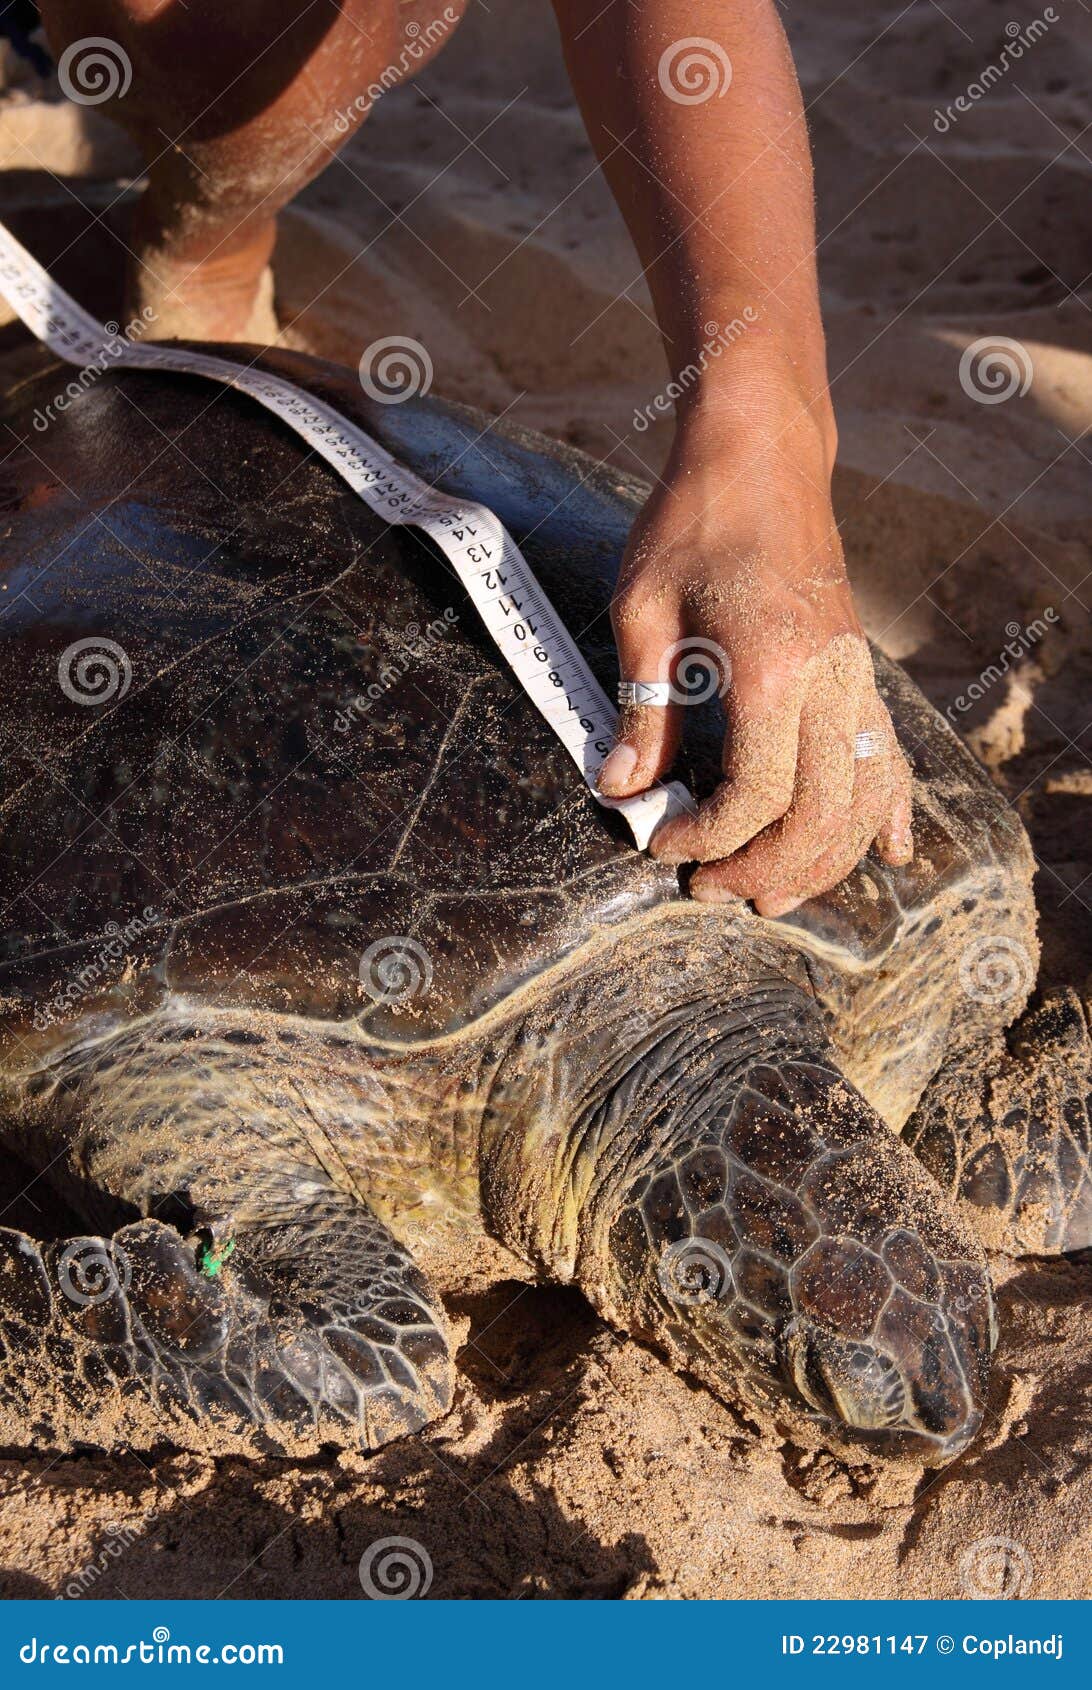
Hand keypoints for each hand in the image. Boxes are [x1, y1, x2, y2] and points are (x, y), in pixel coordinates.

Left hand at [597, 396, 912, 914]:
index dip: (710, 837)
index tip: (663, 844)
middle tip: (712, 890)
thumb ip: (640, 709)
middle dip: (767, 868)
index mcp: (771, 671)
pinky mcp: (859, 667)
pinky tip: (891, 850)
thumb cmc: (693, 520)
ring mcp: (854, 675)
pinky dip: (889, 809)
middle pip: (822, 814)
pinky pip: (888, 755)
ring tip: (776, 895)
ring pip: (863, 797)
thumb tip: (620, 787)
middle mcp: (827, 682)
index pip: (756, 794)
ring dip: (825, 859)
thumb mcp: (643, 611)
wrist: (759, 449)